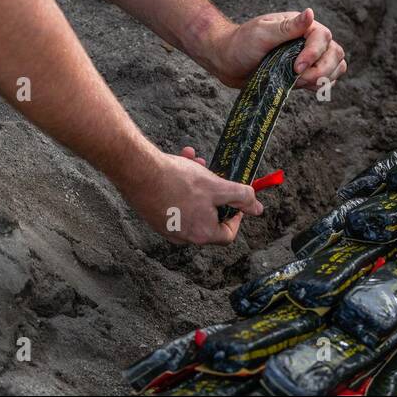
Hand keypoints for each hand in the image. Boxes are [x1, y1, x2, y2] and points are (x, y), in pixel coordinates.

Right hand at [122, 146, 262, 244]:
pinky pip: (176, 201)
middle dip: (215, 191)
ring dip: (198, 182)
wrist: (138, 172)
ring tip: (195, 161)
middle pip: (209, 216)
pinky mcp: (155, 215)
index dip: (236, 217)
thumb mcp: (218, 186)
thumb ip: (241, 198)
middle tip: (214, 174)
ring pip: (192, 204)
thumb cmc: (178, 181)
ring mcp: (167, 226)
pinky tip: (181, 160)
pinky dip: (181, 183)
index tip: (236, 201)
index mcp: (201, 234)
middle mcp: (183, 236)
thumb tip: (258, 209)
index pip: (227, 235)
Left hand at [209, 7, 345, 90]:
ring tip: (298, 82)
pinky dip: (320, 86)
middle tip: (298, 78)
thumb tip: (310, 13)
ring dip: (322, 79)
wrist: (227, 62)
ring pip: (335, 67)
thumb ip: (289, 27)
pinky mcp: (305, 74)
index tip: (296, 67)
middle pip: (335, 53)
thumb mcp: (262, 32)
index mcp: (301, 26)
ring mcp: (309, 58)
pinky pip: (326, 81)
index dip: (314, 54)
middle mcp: (309, 40)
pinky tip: (301, 86)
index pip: (323, 38)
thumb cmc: (240, 43)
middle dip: (322, 70)